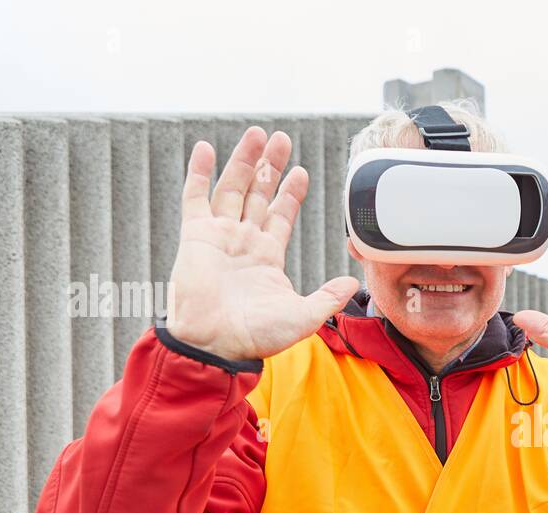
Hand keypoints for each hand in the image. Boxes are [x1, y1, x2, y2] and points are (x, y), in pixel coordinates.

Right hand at [165, 127, 358, 361]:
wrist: (216, 344)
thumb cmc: (256, 337)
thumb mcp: (303, 317)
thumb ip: (327, 298)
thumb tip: (352, 284)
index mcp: (268, 257)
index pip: (281, 215)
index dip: (291, 193)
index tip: (301, 171)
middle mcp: (244, 241)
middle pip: (259, 193)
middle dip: (271, 166)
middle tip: (282, 138)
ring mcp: (219, 236)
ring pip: (233, 188)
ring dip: (245, 160)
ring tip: (257, 134)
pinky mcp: (195, 236)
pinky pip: (195, 198)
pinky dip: (198, 173)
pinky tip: (204, 148)